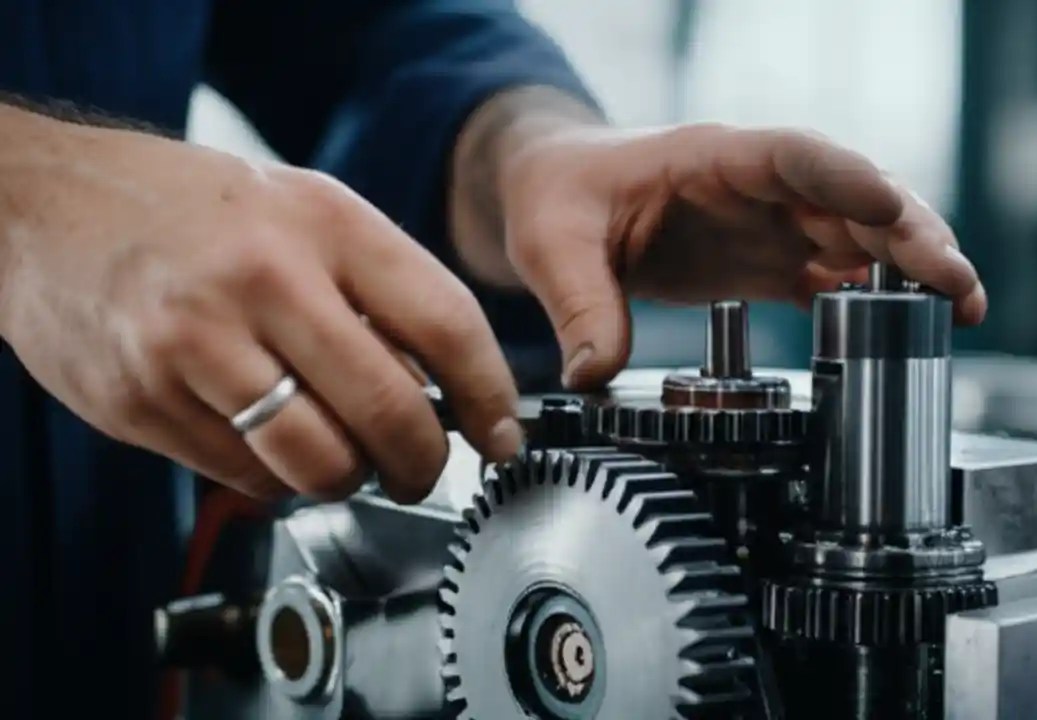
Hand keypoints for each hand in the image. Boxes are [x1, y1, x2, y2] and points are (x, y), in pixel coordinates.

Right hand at [0, 104, 523, 502]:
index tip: (502, 434)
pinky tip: (273, 444)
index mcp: (321, 221)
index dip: (489, 395)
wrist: (42, 203)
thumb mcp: (302, 209)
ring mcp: (193, 344)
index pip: (444, 322)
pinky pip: (246, 477)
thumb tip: (454, 386)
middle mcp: (261, 279)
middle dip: (424, 462)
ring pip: (318, 462)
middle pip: (388, 409)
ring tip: (347, 459)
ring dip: (351, 480)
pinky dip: (280, 480)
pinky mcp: (142, 401)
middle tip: (423, 468)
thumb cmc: (192, 210)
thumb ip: (379, 287)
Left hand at [450, 89, 986, 389]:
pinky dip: (880, 301)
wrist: (563, 195)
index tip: (890, 207)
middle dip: (912, 235)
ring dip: (914, 269)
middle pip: (854, 198)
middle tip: (956, 285)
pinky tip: (914, 333)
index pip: (795, 155)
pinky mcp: (775, 261)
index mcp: (713, 158)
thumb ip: (580, 305)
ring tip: (961, 310)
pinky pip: (841, 276)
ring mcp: (775, 223)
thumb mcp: (553, 245)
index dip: (845, 179)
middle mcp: (760, 186)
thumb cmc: (559, 193)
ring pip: (864, 237)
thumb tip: (593, 376)